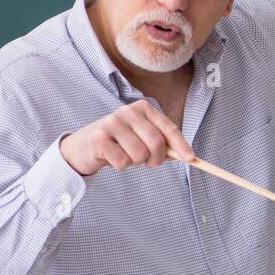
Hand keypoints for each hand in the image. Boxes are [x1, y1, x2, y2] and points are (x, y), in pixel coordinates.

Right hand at [59, 99, 195, 176]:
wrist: (83, 146)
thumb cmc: (119, 142)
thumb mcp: (142, 138)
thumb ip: (164, 144)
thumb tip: (187, 155)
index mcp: (143, 108)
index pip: (168, 128)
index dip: (181, 145)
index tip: (191, 158)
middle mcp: (128, 111)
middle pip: (156, 142)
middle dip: (156, 159)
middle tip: (147, 162)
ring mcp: (112, 123)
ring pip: (140, 154)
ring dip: (135, 162)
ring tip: (125, 155)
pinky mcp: (99, 138)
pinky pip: (123, 161)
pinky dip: (121, 165)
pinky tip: (112, 157)